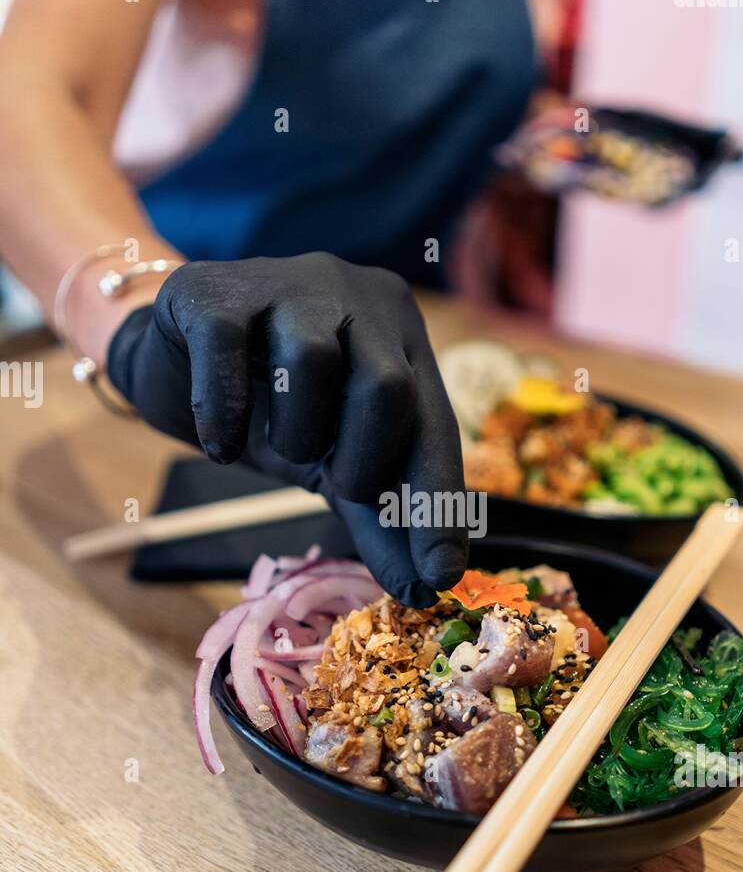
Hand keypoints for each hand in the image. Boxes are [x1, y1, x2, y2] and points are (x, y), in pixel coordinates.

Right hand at [107, 253, 467, 603]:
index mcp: (400, 338)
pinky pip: (226, 350)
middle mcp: (355, 296)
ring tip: (278, 445)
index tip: (438, 575)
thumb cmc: (274, 409)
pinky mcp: (214, 289)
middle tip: (332, 481)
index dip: (436, 503)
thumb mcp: (334, 466)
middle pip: (386, 386)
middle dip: (362, 459)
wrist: (176, 358)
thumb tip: (421, 589)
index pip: (433, 425)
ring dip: (294, 433)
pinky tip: (220, 441)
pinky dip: (223, 414)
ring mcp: (285, 282)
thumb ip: (381, 519)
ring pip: (311, 361)